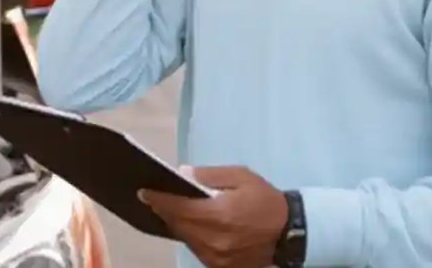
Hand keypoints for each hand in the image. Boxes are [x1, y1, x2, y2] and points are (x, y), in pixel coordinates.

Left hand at [139, 165, 287, 267]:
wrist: (289, 232)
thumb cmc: (264, 200)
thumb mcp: (240, 177)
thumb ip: (210, 175)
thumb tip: (183, 173)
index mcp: (219, 215)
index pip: (178, 208)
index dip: (158, 199)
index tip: (143, 192)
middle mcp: (214, 240)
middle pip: (178, 224)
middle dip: (165, 210)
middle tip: (153, 197)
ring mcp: (216, 257)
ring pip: (186, 238)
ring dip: (178, 223)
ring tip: (170, 209)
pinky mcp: (220, 267)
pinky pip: (197, 249)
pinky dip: (191, 236)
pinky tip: (190, 224)